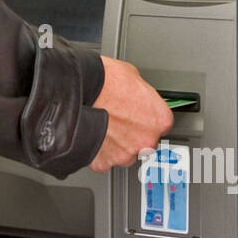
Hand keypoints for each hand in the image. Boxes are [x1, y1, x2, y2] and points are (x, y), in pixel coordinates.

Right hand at [89, 56, 172, 172]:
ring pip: (124, 154)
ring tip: (103, 127)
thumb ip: (141, 94)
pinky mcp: (104, 162)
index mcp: (159, 119)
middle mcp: (146, 140)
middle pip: (144, 142)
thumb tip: (137, 95)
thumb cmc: (103, 82)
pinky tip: (92, 135)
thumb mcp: (132, 76)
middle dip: (132, 134)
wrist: (76, 93)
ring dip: (116, 144)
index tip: (139, 115)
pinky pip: (103, 160)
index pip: (160, 124)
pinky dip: (98, 151)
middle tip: (118, 120)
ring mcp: (125, 154)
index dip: (146, 118)